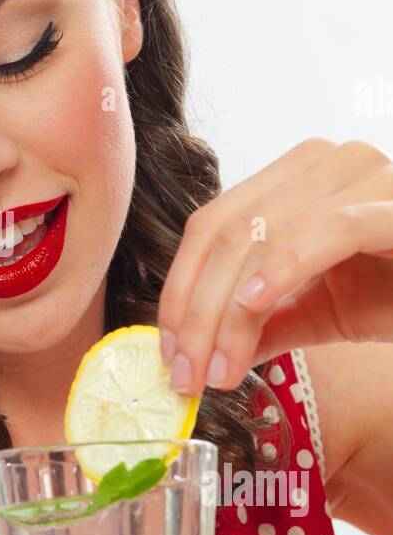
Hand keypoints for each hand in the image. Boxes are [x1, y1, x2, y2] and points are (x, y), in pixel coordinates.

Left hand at [156, 137, 392, 394]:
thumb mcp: (317, 312)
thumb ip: (258, 323)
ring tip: (217, 368)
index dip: (179, 291)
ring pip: (263, 235)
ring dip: (228, 310)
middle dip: (195, 311)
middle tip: (186, 374)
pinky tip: (256, 310)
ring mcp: (366, 173)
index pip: (211, 226)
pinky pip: (327, 230)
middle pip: (227, 231)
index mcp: (298, 177)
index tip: (168, 356)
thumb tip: (195, 355)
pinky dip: (283, 269)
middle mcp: (328, 160)